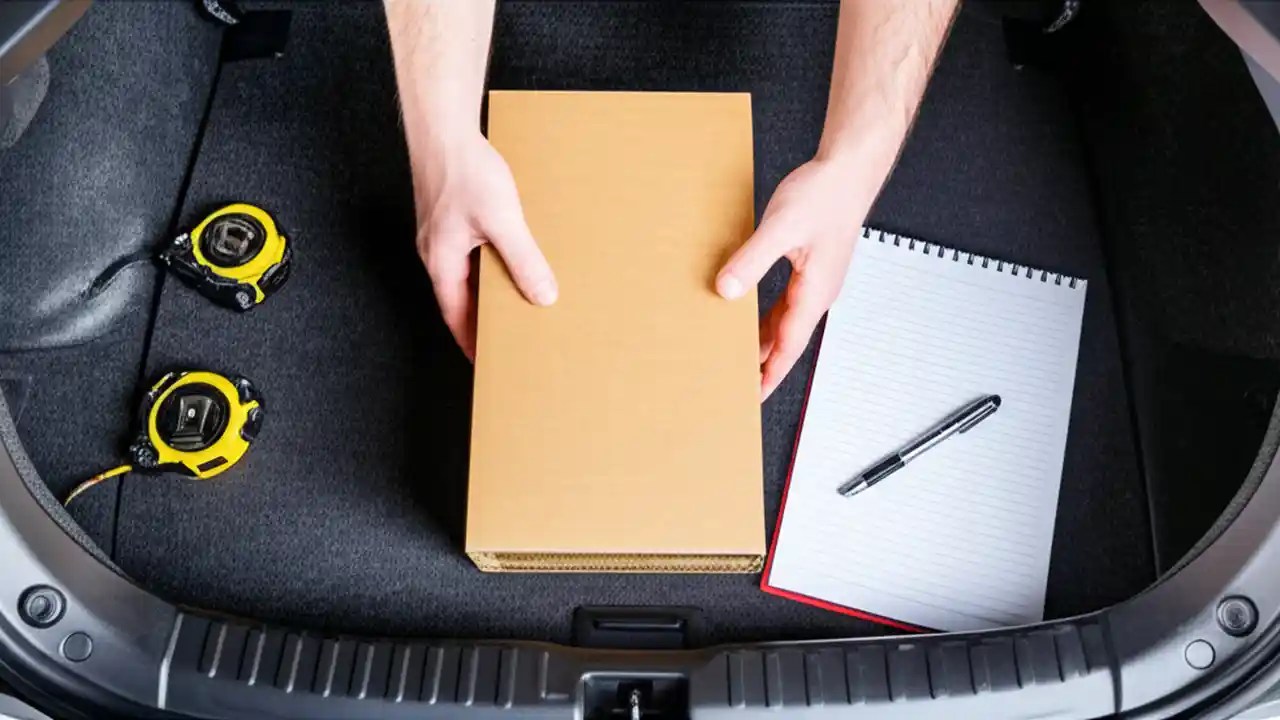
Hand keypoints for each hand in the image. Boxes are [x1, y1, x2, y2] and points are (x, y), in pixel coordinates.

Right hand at [413, 132, 556, 358]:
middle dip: (483, 319)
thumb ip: (523, 260)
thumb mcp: (502, 221)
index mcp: (442, 263)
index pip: (457, 317)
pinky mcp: (450, 214)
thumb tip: (543, 296)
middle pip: (461, 298)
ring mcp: (441, 233)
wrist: (443, 129)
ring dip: (488, 288)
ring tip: (515, 299)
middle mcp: (436, 252)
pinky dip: (489, 261)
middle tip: (509, 335)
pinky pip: (470, 250)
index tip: (487, 362)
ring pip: (466, 273)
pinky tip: (510, 255)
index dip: (472, 342)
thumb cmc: (464, 171)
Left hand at [716, 158, 872, 399]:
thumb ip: (752, 260)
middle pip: (786, 339)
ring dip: (762, 339)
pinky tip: (747, 313)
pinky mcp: (810, 267)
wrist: (848, 171)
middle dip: (762, 363)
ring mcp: (815, 281)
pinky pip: (785, 302)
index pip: (788, 346)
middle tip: (735, 382)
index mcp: (814, 293)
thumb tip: (727, 289)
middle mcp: (818, 293)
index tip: (752, 396)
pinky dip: (765, 315)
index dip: (769, 373)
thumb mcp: (781, 228)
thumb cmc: (824, 195)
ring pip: (785, 321)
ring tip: (735, 355)